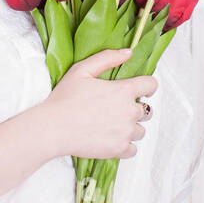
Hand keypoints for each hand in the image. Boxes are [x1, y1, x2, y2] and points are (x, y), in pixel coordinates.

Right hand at [39, 48, 157, 159]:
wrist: (52, 128)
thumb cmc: (64, 99)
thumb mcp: (82, 70)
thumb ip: (107, 58)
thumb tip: (128, 53)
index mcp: (123, 90)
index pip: (151, 85)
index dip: (147, 86)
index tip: (142, 90)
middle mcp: (129, 112)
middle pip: (147, 110)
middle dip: (135, 109)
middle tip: (117, 110)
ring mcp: (126, 132)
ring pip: (140, 131)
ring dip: (131, 128)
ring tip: (112, 126)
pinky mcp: (119, 149)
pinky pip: (134, 149)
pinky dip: (126, 146)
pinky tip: (112, 140)